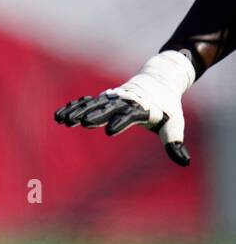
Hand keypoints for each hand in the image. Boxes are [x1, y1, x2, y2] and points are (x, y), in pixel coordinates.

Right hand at [54, 51, 195, 166]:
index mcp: (143, 108)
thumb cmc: (168, 107)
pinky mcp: (105, 98)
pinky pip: (87, 103)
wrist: (159, 81)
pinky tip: (59, 115)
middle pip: (108, 108)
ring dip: (77, 112)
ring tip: (62, 120)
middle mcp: (126, 101)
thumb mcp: (174, 124)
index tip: (109, 130)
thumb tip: (184, 162)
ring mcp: (113, 98)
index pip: (130, 115)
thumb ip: (174, 142)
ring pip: (93, 104)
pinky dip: (73, 107)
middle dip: (94, 115)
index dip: (120, 122)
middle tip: (81, 122)